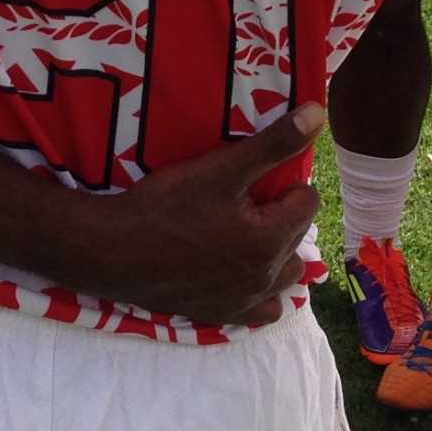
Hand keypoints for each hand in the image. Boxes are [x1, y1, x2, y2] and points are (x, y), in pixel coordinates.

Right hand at [81, 104, 325, 326]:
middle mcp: (266, 277)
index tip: (259, 178)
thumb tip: (317, 115)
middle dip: (283, 216)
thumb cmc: (168, 205)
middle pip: (297, 238)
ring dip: (279, 255)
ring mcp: (244, 301)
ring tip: (251, 233)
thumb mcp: (223, 168)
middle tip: (250, 199)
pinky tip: (244, 275)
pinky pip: (262, 312)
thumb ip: (274, 143)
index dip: (288, 185)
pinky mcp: (220, 315)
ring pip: (285, 278)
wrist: (114, 251)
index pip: (307, 203)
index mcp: (271, 239)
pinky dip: (262, 294)